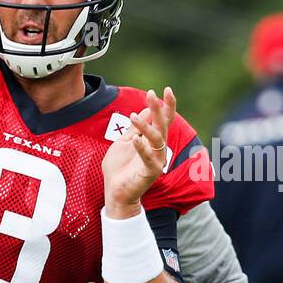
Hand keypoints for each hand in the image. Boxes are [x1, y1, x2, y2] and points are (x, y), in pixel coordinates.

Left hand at [101, 86, 175, 216]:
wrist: (115, 193)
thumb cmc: (120, 169)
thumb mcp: (123, 142)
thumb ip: (135, 128)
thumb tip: (146, 109)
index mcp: (152, 141)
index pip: (163, 120)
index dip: (166, 105)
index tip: (166, 89)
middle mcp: (158, 149)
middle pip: (162, 125)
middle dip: (158, 109)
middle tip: (151, 94)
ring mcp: (156, 161)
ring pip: (157, 139)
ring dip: (145, 127)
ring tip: (133, 117)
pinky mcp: (150, 173)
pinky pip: (149, 158)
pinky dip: (142, 148)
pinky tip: (135, 140)